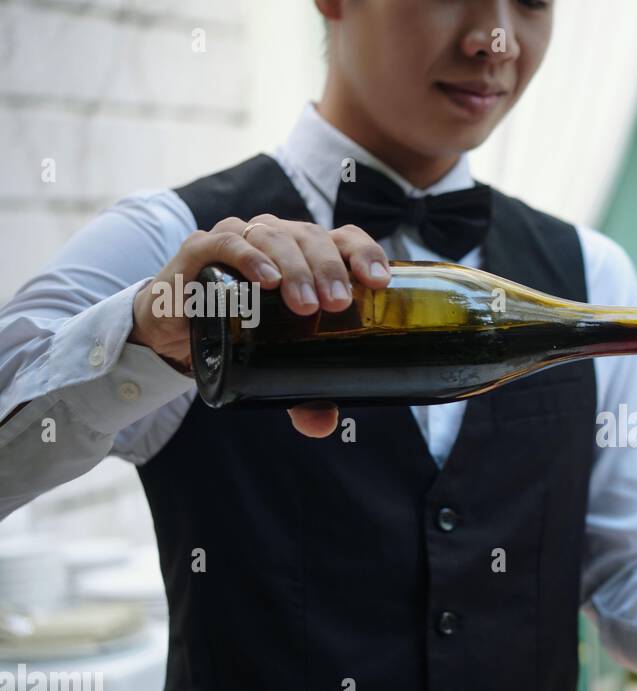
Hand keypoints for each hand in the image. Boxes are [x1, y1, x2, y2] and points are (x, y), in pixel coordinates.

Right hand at [129, 216, 390, 436]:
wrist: (175, 327)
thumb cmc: (239, 331)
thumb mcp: (275, 363)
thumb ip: (303, 393)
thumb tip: (324, 425)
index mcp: (306, 253)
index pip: (343, 239)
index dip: (365, 253)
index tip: (379, 283)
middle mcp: (276, 237)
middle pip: (310, 238)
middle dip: (328, 269)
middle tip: (336, 305)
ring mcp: (239, 238)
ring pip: (274, 237)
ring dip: (295, 267)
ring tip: (306, 303)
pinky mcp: (201, 249)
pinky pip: (226, 243)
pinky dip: (248, 257)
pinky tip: (266, 278)